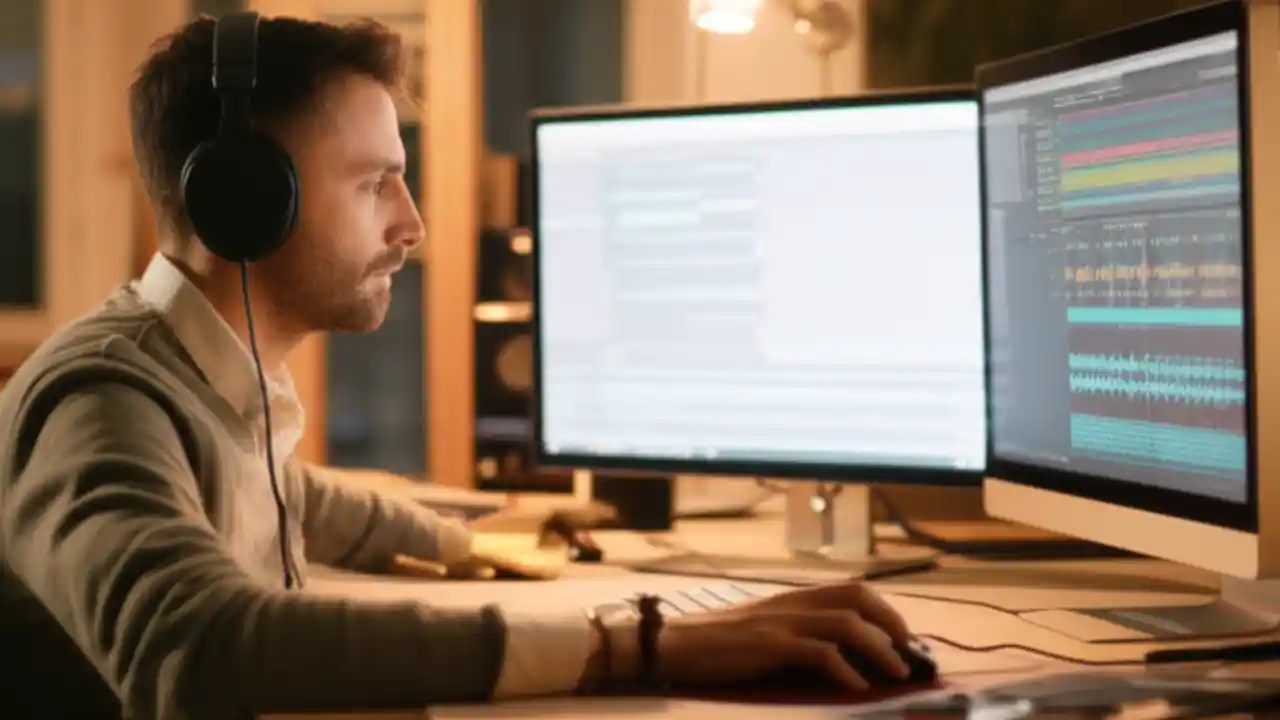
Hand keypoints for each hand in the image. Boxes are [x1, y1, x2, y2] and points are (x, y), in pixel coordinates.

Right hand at [653, 583, 912, 691]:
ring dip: (880, 648)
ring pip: (847, 623)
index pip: (851, 589)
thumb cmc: (715, 645)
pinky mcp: (769, 645)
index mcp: (792, 598)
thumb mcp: (761, 631)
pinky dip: (846, 671)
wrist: (672, 645)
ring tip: (896, 672)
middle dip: (892, 622)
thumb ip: (795, 634)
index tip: (902, 636)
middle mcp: (793, 602)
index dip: (884, 610)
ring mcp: (781, 622)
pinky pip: (820, 653)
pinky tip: (857, 688)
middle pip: (858, 597)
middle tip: (909, 651)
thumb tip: (836, 658)